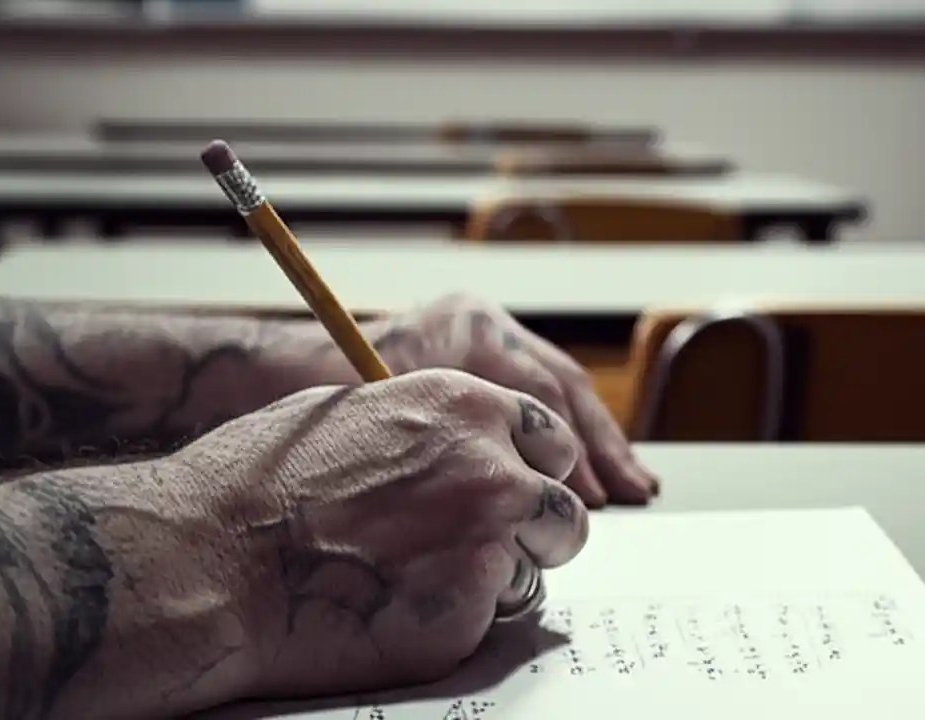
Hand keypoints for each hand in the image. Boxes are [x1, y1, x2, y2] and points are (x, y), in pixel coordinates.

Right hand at [115, 369, 588, 712]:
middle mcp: (492, 468)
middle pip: (563, 510)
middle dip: (533, 531)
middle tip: (480, 548)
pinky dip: (453, 621)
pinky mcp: (469, 611)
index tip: (517, 489)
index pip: (550, 436)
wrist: (215, 556)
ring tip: (420, 580)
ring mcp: (487, 541)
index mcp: (465, 407)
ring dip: (497, 578)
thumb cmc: (259, 483)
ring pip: (535, 570)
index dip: (533, 469)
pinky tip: (392, 609)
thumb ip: (423, 428)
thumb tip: (448, 446)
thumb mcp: (350, 413)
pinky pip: (488, 621)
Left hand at [266, 295, 658, 507]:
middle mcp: (485, 324)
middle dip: (601, 444)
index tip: (586, 495)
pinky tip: (594, 470)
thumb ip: (457, 441)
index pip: (539, 390)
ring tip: (632, 486)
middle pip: (563, 386)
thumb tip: (521, 487)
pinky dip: (569, 436)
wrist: (292, 366)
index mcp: (468, 327)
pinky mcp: (485, 359)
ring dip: (598, 442)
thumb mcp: (390, 409)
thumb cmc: (327, 390)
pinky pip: (541, 395)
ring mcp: (489, 337)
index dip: (569, 448)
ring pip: (562, 391)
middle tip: (631, 492)